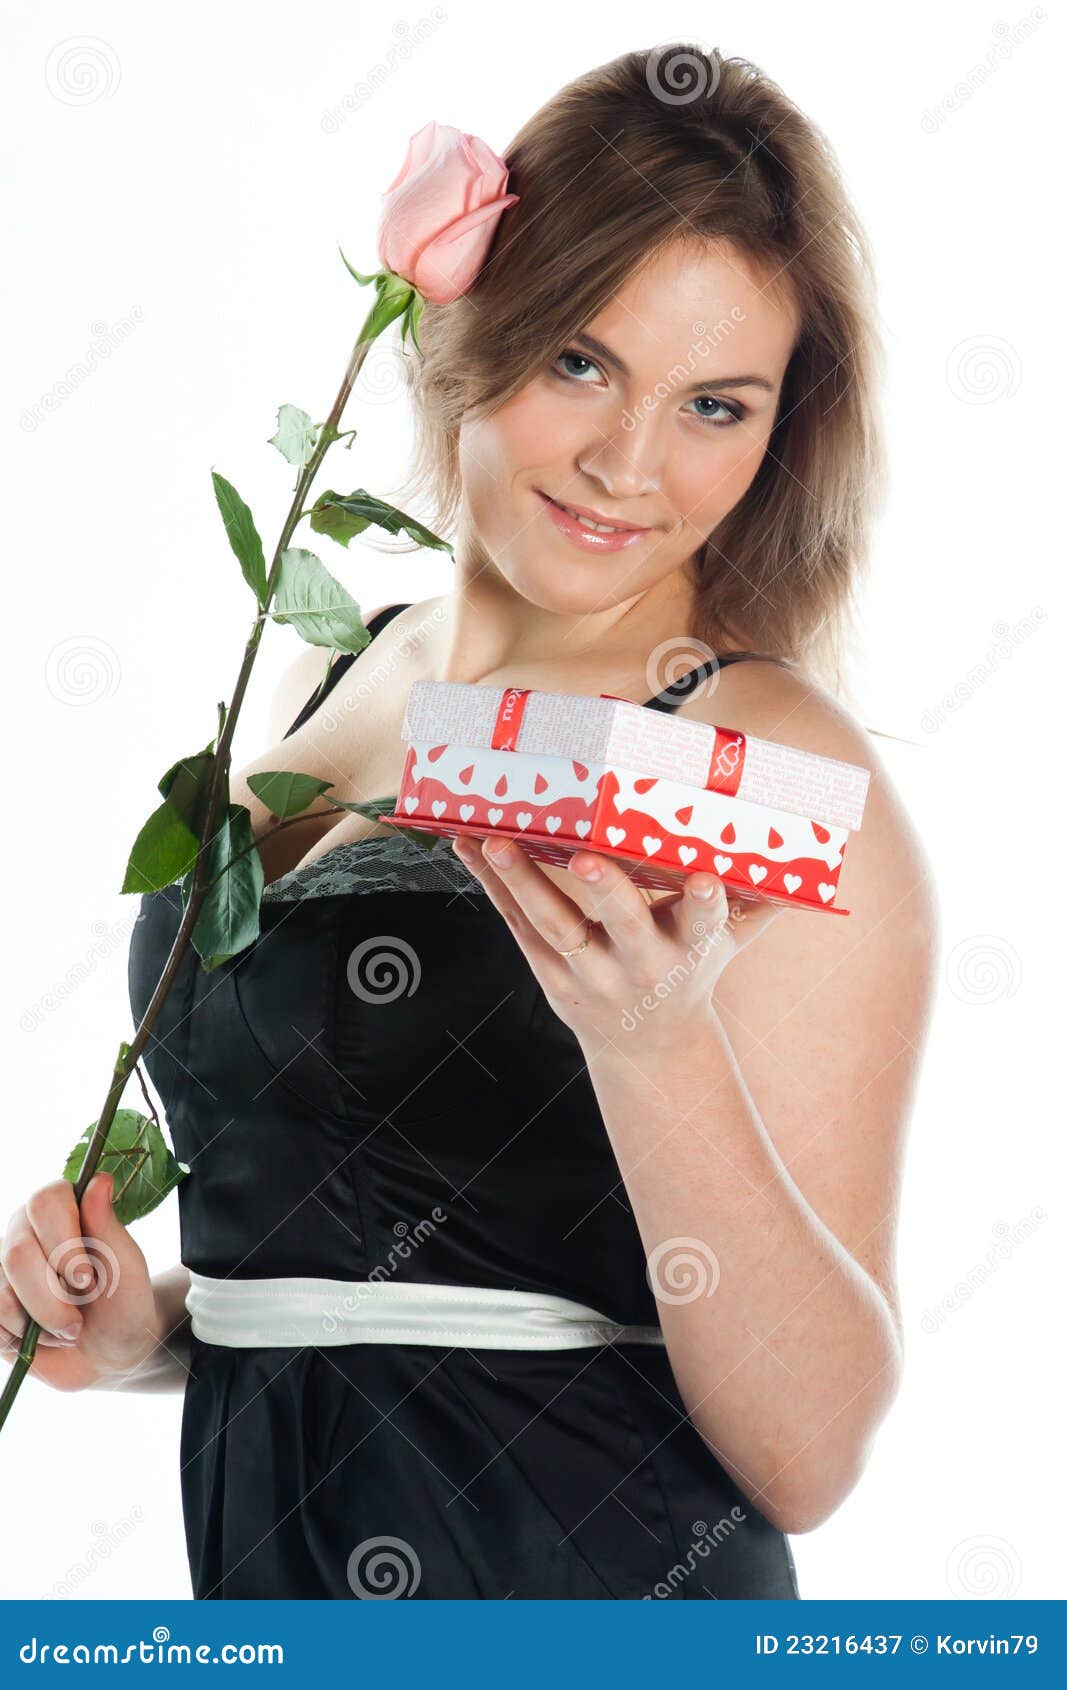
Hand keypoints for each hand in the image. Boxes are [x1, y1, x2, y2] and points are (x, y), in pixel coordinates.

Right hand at [0, 1173, 163, 1391]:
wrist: (108, 1348)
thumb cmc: (123, 1301)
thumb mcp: (125, 1266)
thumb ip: (107, 1224)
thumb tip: (100, 1179)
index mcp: (60, 1208)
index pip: (45, 1203)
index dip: (63, 1244)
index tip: (86, 1279)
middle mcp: (24, 1229)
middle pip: (17, 1252)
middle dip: (51, 1298)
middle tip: (78, 1320)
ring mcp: (1, 1265)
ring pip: (3, 1292)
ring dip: (41, 1324)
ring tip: (68, 1329)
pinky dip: (22, 1339)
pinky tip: (43, 1336)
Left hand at [450, 833, 782, 1051]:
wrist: (646, 1046)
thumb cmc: (690, 972)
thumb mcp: (728, 945)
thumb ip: (757, 901)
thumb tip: (808, 851)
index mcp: (691, 951)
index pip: (707, 925)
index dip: (709, 904)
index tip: (707, 879)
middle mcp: (641, 963)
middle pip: (624, 925)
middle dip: (607, 891)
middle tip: (589, 858)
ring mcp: (590, 972)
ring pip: (555, 926)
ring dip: (524, 881)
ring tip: (498, 840)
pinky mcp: (549, 974)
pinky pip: (517, 925)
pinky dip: (494, 886)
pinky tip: (471, 847)